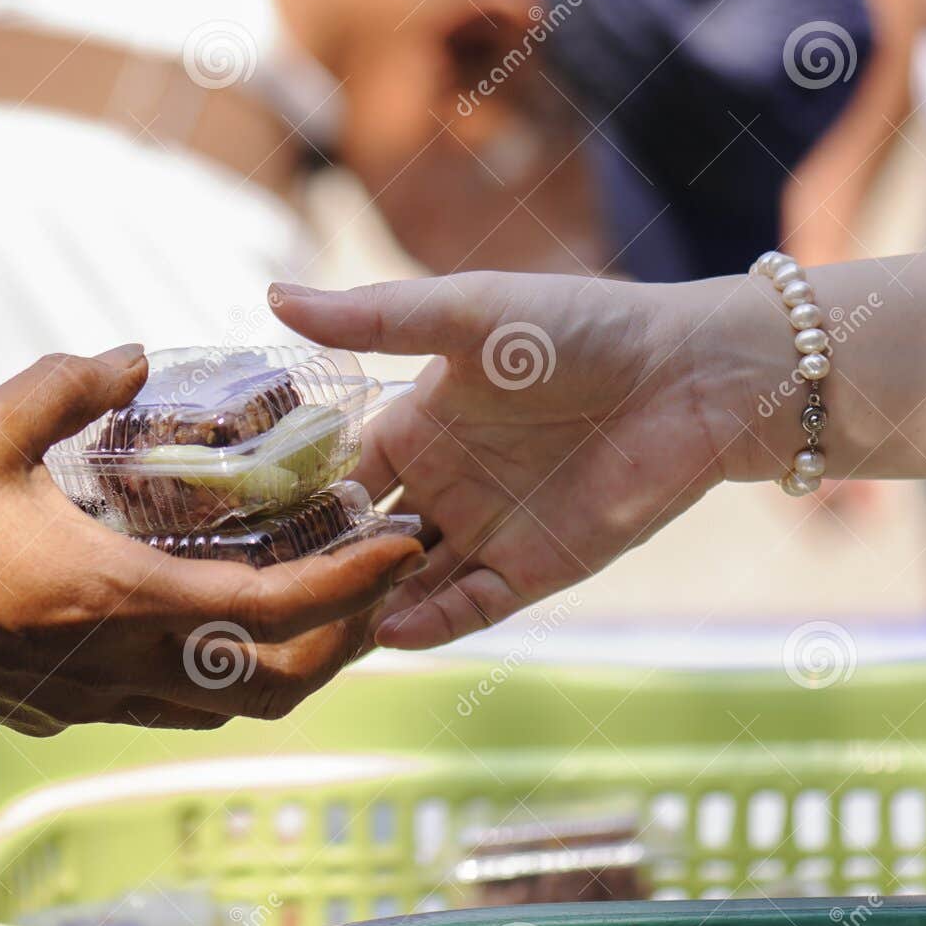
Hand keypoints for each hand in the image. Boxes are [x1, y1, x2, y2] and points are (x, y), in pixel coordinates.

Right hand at [0, 347, 423, 733]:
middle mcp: (128, 666)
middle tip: (378, 581)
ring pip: (237, 707)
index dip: (352, 582)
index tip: (404, 546)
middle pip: (280, 683)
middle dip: (345, 639)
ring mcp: (105, 700)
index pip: (271, 607)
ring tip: (327, 603)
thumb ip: (71, 383)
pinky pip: (187, 707)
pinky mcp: (78, 712)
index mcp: (121, 597)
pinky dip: (235, 673)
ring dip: (296, 663)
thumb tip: (136, 353)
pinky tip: (234, 623)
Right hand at [269, 274, 745, 648]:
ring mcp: (485, 530)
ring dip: (363, 606)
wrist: (690, 374)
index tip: (235, 525)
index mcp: (418, 423)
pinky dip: (428, 622)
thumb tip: (272, 296)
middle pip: (363, 540)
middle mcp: (443, 484)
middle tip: (256, 594)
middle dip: (319, 566)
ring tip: (306, 628)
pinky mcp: (533, 570)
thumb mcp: (467, 313)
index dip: (294, 498)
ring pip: (405, 585)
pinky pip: (466, 607)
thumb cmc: (579, 327)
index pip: (337, 474)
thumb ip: (373, 318)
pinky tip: (385, 628)